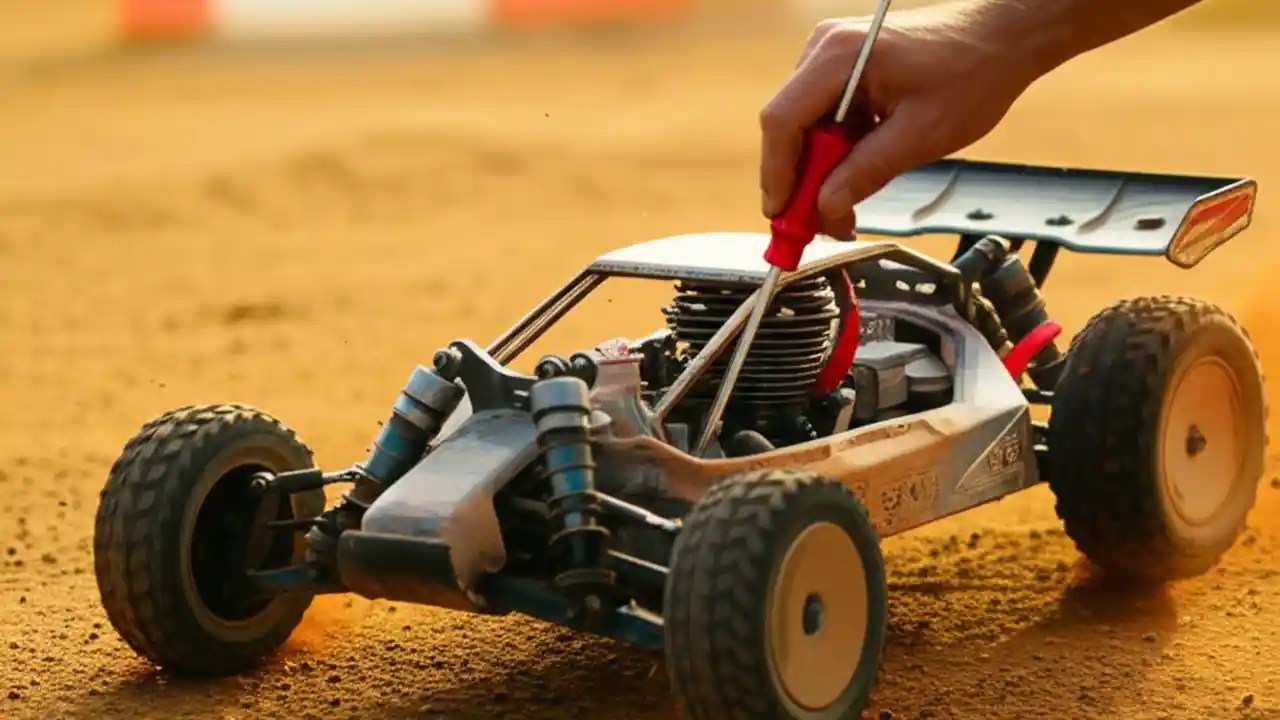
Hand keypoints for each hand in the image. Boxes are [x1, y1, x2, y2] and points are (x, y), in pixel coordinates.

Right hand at [759, 4, 1044, 238]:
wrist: (1004, 37)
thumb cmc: (974, 71)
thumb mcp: (920, 136)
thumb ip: (866, 172)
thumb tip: (826, 206)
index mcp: (839, 57)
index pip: (782, 121)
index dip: (777, 174)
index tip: (781, 214)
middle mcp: (827, 49)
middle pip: (788, 126)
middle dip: (800, 181)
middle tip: (814, 225)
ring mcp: (833, 55)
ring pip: (805, 126)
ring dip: (820, 170)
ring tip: (841, 210)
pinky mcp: (845, 66)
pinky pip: (825, 116)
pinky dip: (835, 151)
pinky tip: (853, 176)